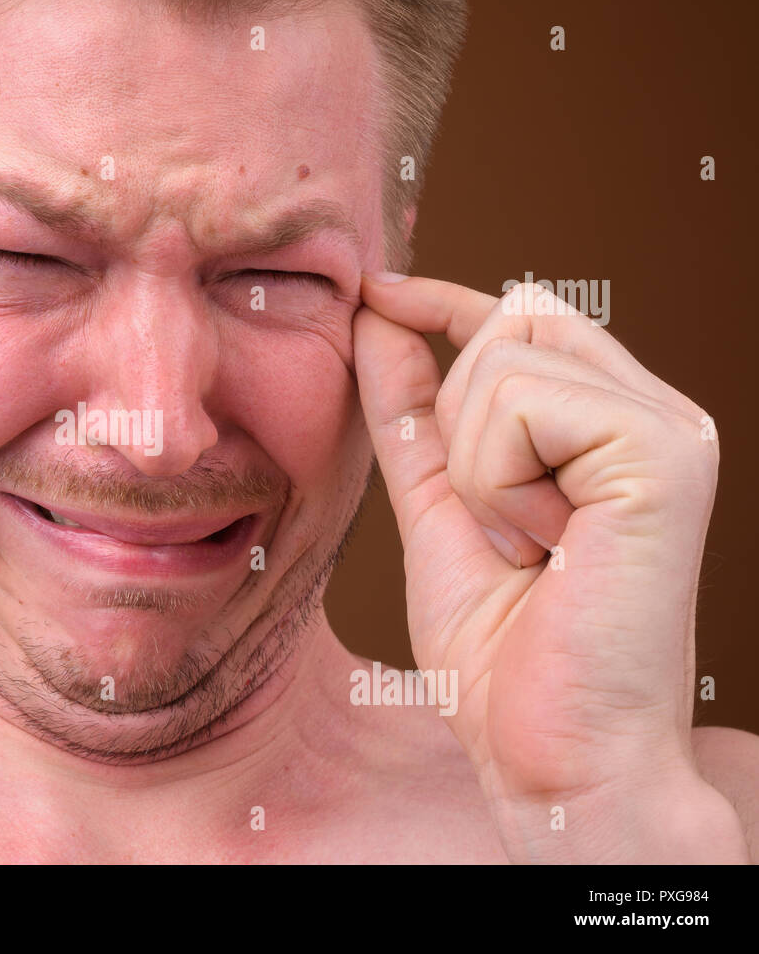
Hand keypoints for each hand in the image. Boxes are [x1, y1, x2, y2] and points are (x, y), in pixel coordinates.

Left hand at [353, 274, 747, 861]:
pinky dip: (497, 484)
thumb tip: (380, 318)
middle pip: (512, 318)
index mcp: (609, 427)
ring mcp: (667, 428)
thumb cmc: (503, 653)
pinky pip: (523, 405)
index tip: (377, 292)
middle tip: (497, 522)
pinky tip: (545, 546)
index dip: (447, 301)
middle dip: (458, 418)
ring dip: (476, 469)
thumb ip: (414, 414)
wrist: (551, 753)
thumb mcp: (437, 507)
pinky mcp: (664, 452)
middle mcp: (652, 414)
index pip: (526, 318)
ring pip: (505, 360)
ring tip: (526, 546)